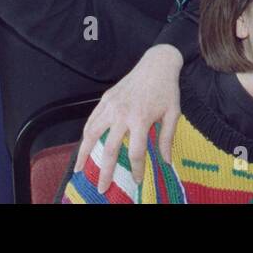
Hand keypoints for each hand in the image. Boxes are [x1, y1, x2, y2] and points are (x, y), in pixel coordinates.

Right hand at [74, 44, 182, 191]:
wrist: (157, 64)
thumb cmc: (166, 90)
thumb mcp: (173, 114)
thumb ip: (166, 138)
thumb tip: (166, 162)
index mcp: (141, 119)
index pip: (135, 152)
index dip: (136, 169)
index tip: (136, 180)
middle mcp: (122, 114)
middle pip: (109, 149)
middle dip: (106, 171)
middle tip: (102, 188)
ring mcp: (111, 105)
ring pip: (92, 134)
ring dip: (84, 153)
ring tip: (79, 169)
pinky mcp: (106, 98)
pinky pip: (92, 119)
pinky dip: (86, 134)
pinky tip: (83, 145)